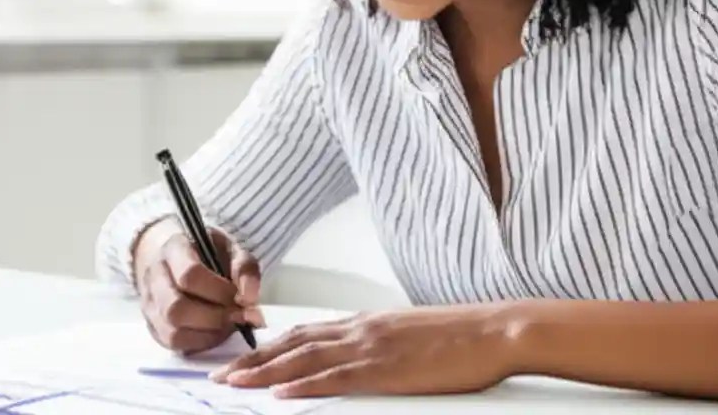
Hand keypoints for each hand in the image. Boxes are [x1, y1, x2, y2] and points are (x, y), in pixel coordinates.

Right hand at [133, 219, 264, 353]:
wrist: (174, 256)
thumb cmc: (206, 252)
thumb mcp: (229, 247)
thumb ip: (244, 267)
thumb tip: (250, 299)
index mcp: (173, 248)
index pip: (189, 275)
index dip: (220, 291)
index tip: (242, 297)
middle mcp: (153, 276)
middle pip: (177, 308)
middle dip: (214, 317)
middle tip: (238, 316)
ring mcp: (149, 303)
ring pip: (173, 331)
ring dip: (208, 333)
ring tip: (227, 324)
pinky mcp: (153, 325)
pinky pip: (173, 344)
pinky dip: (200, 342)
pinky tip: (215, 331)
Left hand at [211, 305, 522, 397]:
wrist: (495, 330)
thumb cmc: (461, 337)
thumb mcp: (412, 334)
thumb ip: (381, 343)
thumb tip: (362, 356)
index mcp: (366, 322)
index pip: (305, 332)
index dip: (270, 345)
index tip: (243, 357)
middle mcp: (360, 330)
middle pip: (294, 344)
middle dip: (253, 360)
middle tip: (221, 374)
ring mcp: (371, 348)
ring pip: (304, 359)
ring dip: (264, 372)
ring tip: (234, 383)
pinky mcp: (386, 370)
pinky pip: (336, 379)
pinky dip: (305, 386)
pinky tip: (281, 394)